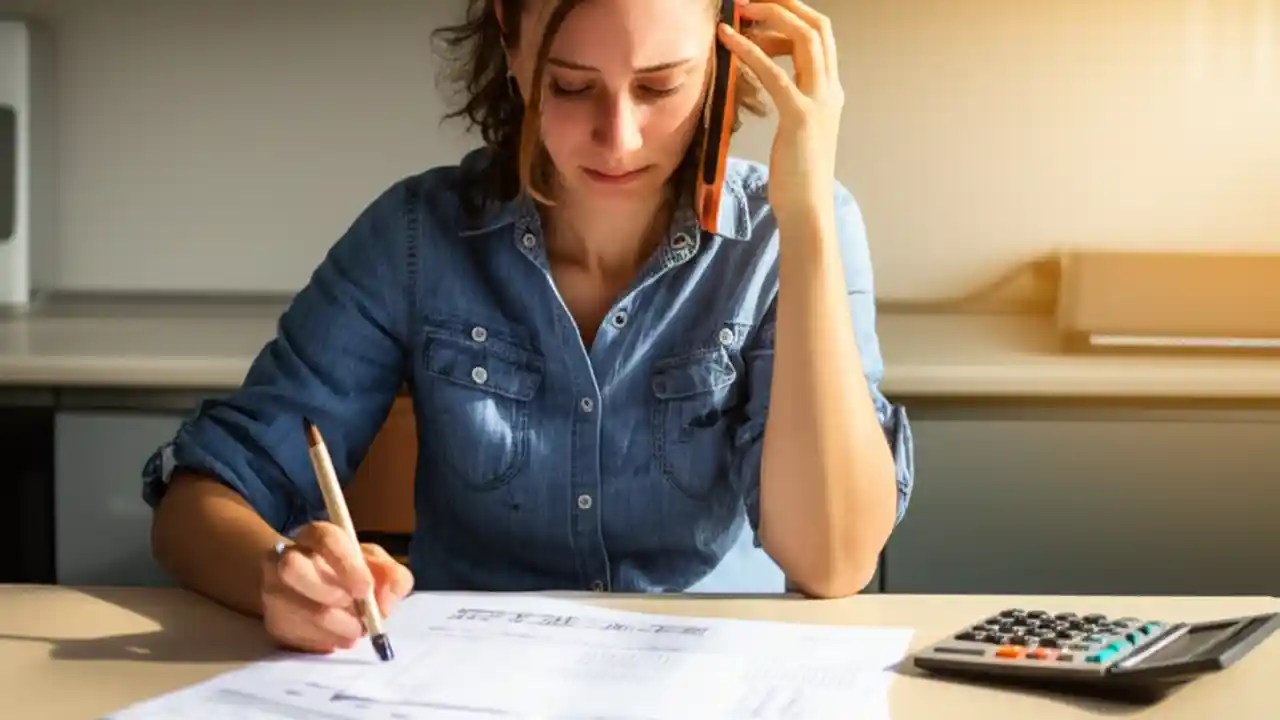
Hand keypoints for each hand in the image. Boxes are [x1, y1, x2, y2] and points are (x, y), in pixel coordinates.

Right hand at [260, 521, 413, 653]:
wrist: (315, 591)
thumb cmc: (351, 573)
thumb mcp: (379, 566)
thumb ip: (393, 578)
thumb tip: (384, 603)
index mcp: (317, 535)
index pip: (326, 538)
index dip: (346, 564)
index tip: (365, 589)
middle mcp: (285, 557)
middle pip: (292, 568)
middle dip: (328, 595)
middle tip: (356, 615)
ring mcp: (272, 589)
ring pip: (293, 609)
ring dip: (332, 628)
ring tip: (354, 631)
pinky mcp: (271, 621)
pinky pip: (293, 636)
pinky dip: (322, 642)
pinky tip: (336, 637)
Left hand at [718, 0, 842, 227]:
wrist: (808, 208)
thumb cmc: (797, 176)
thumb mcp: (797, 129)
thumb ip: (791, 101)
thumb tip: (766, 78)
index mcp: (831, 92)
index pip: (821, 36)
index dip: (795, 14)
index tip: (765, 7)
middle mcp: (831, 90)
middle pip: (818, 27)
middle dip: (786, 4)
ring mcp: (819, 102)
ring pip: (804, 39)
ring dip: (770, 16)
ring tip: (739, 10)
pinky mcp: (799, 117)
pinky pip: (773, 73)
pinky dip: (748, 50)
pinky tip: (726, 39)